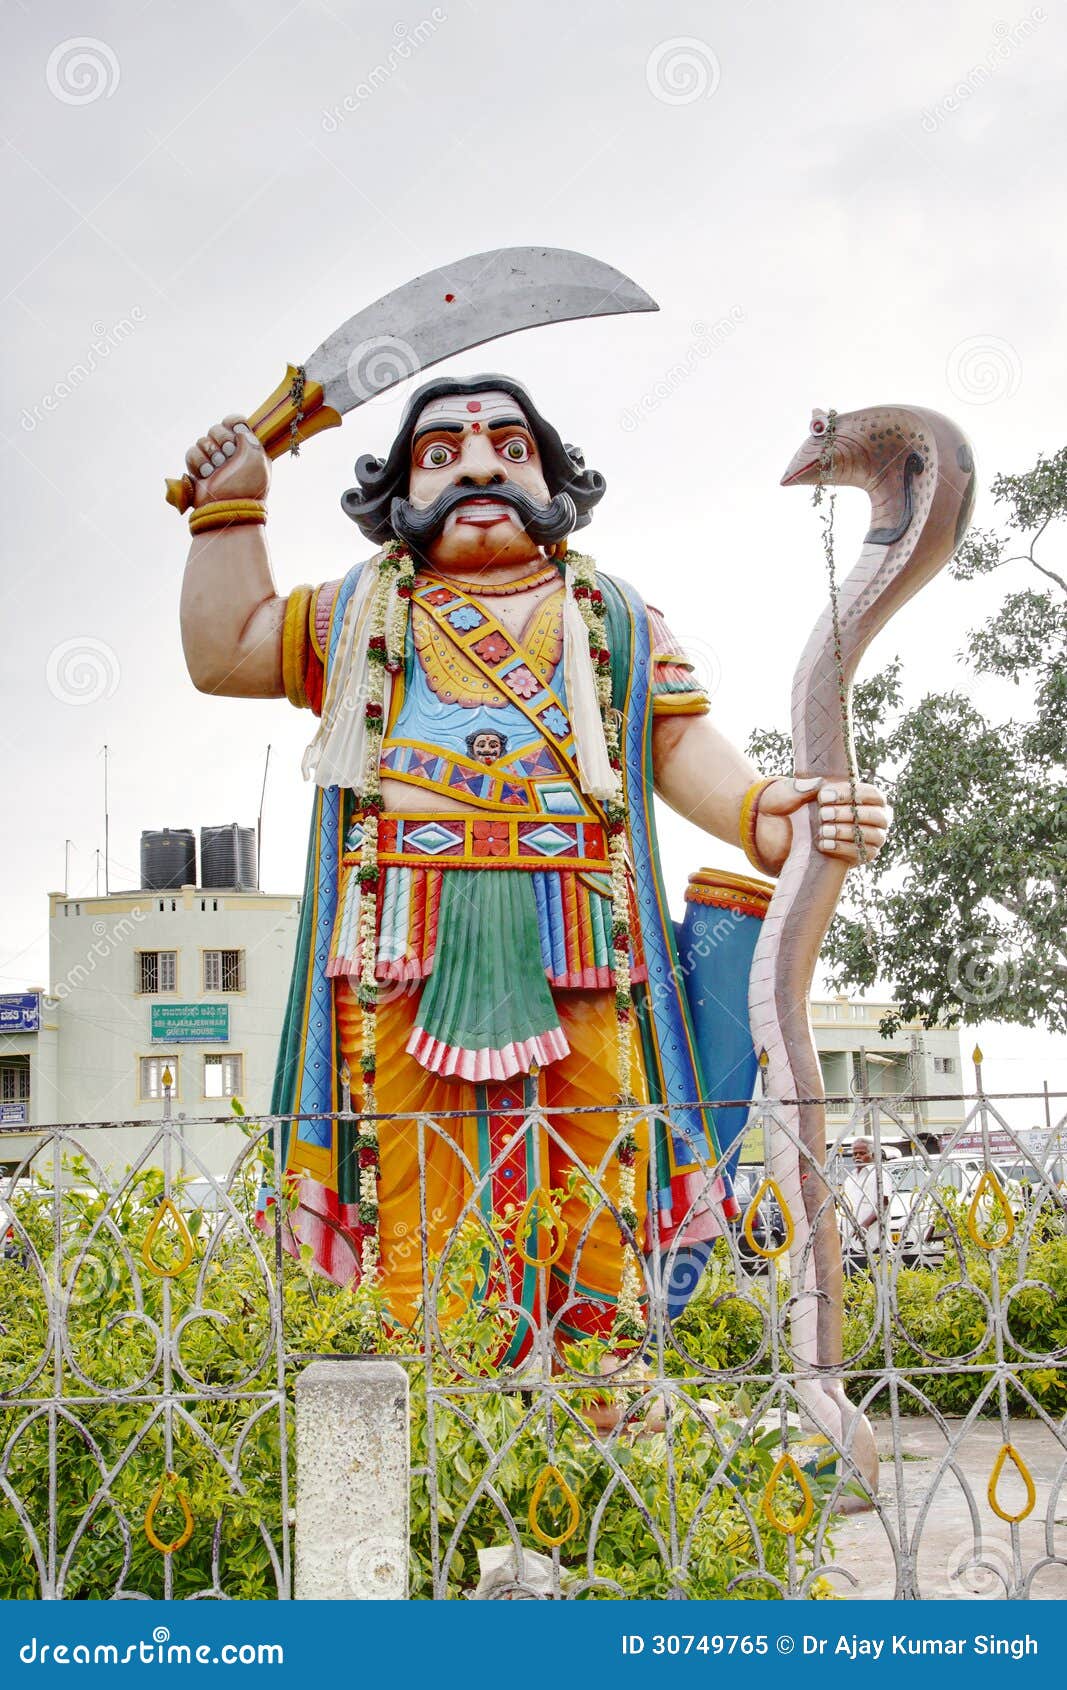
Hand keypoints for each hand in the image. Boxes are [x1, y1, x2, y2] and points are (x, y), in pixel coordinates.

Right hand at [184, 414, 269, 508]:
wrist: (226, 508)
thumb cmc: (246, 486)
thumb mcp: (258, 459)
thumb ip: (250, 436)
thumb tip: (238, 428)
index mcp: (248, 448)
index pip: (236, 422)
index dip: (233, 423)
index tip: (236, 430)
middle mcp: (230, 453)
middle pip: (217, 428)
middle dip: (221, 440)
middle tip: (228, 456)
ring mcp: (213, 461)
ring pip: (202, 440)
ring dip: (209, 453)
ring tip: (216, 468)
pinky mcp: (198, 469)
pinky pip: (191, 452)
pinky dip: (197, 461)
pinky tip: (206, 473)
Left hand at [756, 776, 889, 870]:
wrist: (775, 836)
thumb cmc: (787, 808)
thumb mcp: (786, 795)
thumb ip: (799, 788)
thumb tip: (818, 783)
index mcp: (859, 796)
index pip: (872, 794)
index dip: (851, 794)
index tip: (823, 797)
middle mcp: (870, 817)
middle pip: (878, 815)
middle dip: (850, 814)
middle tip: (822, 814)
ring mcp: (867, 838)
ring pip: (873, 835)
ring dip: (848, 831)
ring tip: (823, 830)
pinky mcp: (858, 856)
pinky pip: (862, 853)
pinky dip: (844, 847)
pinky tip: (824, 844)